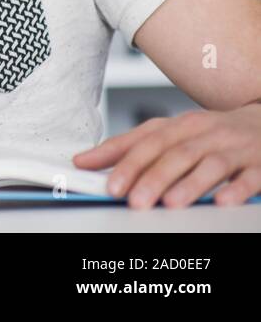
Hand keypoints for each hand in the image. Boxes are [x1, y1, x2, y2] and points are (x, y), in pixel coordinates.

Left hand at [72, 104, 260, 208]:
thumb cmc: (209, 132)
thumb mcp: (168, 132)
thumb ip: (127, 147)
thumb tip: (84, 161)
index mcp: (181, 125)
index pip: (149, 142)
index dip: (128, 163)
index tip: (110, 184)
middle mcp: (206, 133)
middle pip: (177, 154)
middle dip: (153, 177)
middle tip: (135, 200)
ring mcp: (234, 148)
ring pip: (210, 164)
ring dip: (190, 184)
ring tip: (170, 203)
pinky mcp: (260, 165)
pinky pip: (249, 177)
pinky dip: (236, 189)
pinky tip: (222, 202)